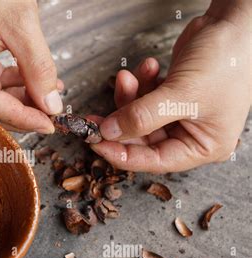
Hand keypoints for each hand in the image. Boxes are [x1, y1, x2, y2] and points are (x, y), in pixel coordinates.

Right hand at [0, 0, 63, 133]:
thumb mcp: (23, 22)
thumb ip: (39, 67)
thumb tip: (51, 104)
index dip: (19, 117)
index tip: (46, 123)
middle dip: (19, 110)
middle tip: (48, 112)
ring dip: (15, 98)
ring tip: (45, 92)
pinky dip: (5, 84)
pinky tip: (28, 81)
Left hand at [89, 0, 250, 172]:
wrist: (236, 23)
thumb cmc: (226, 61)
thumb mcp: (180, 94)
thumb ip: (141, 117)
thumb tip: (109, 132)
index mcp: (202, 147)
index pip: (153, 161)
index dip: (121, 154)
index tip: (95, 143)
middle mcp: (191, 135)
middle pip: (142, 139)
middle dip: (119, 123)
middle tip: (94, 117)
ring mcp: (181, 116)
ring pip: (139, 117)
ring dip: (129, 98)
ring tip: (126, 77)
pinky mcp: (172, 97)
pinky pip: (145, 98)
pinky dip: (140, 84)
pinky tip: (148, 67)